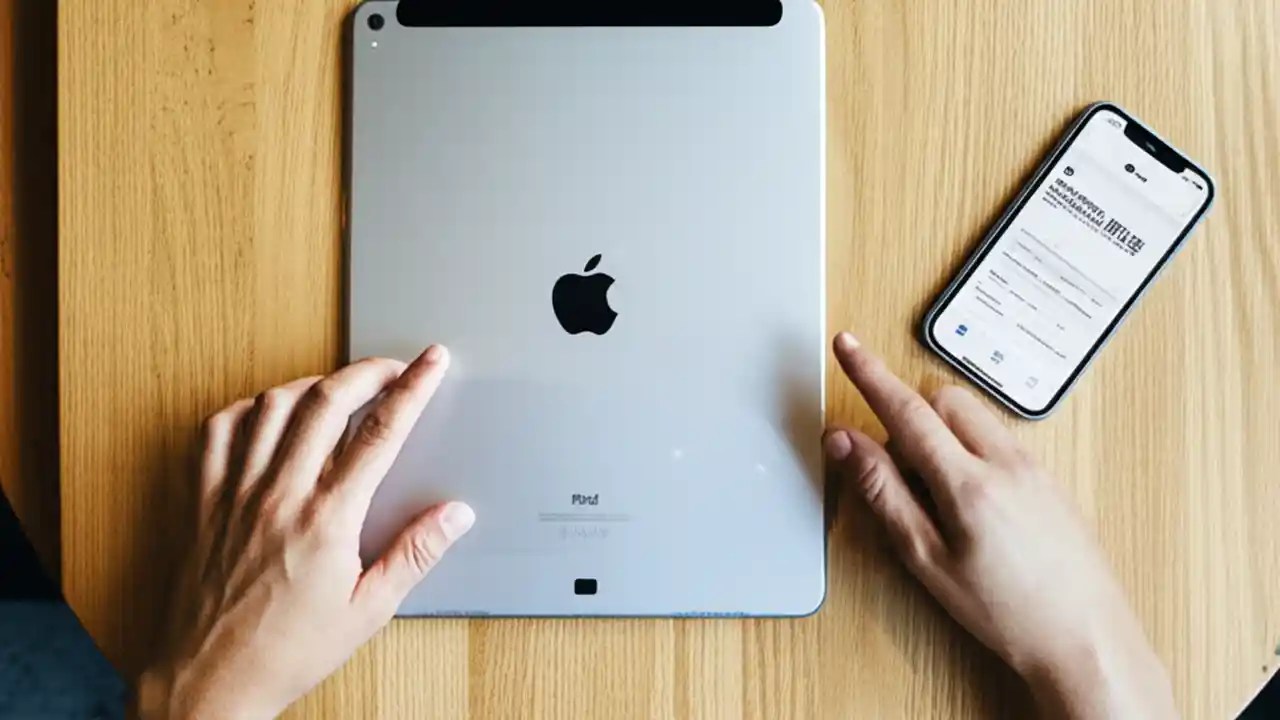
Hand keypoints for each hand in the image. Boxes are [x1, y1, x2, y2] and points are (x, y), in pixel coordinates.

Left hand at [138, 347, 474, 719]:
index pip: (381, 433)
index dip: (413, 388)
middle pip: (327, 401)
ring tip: (335, 388)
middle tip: (391, 366)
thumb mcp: (368, 611)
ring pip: (272, 405)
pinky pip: (217, 431)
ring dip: (310, 384)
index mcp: (327, 520)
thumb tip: (455, 514)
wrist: (210, 682)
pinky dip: (247, 409)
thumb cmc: (286, 652)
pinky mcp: (201, 501)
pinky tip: (266, 415)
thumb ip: (415, 554)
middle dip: (367, 370)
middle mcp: (279, 495)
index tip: (431, 363)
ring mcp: (234, 493)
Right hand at [824, 332, 1175, 719]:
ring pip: (972, 417)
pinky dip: (970, 452)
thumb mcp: (926, 558)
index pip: (905, 409)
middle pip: (942, 399)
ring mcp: (1034, 467)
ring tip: (938, 499)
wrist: (1088, 639)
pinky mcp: (1050, 479)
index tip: (846, 346)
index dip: (868, 373)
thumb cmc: (1007, 612)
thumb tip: (845, 442)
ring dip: (941, 434)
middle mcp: (1006, 461)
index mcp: (968, 482)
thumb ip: (882, 492)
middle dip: (909, 415)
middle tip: (899, 474)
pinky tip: (973, 507)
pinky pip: (998, 440)